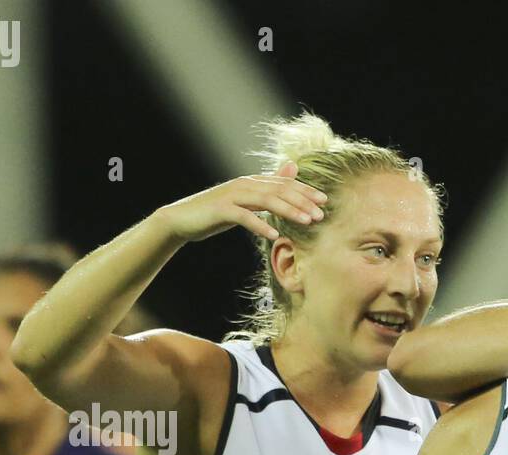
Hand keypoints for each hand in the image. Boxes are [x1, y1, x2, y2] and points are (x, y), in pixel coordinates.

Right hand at [155, 161, 327, 243]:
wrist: (183, 219)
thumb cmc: (216, 213)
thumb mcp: (245, 201)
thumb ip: (268, 187)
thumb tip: (291, 168)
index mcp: (251, 182)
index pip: (283, 183)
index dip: (305, 191)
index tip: (324, 201)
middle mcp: (244, 184)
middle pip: (279, 190)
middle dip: (302, 201)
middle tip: (321, 214)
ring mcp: (232, 195)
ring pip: (265, 200)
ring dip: (288, 210)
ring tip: (306, 222)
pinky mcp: (221, 209)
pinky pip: (244, 216)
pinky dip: (260, 224)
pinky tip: (274, 234)